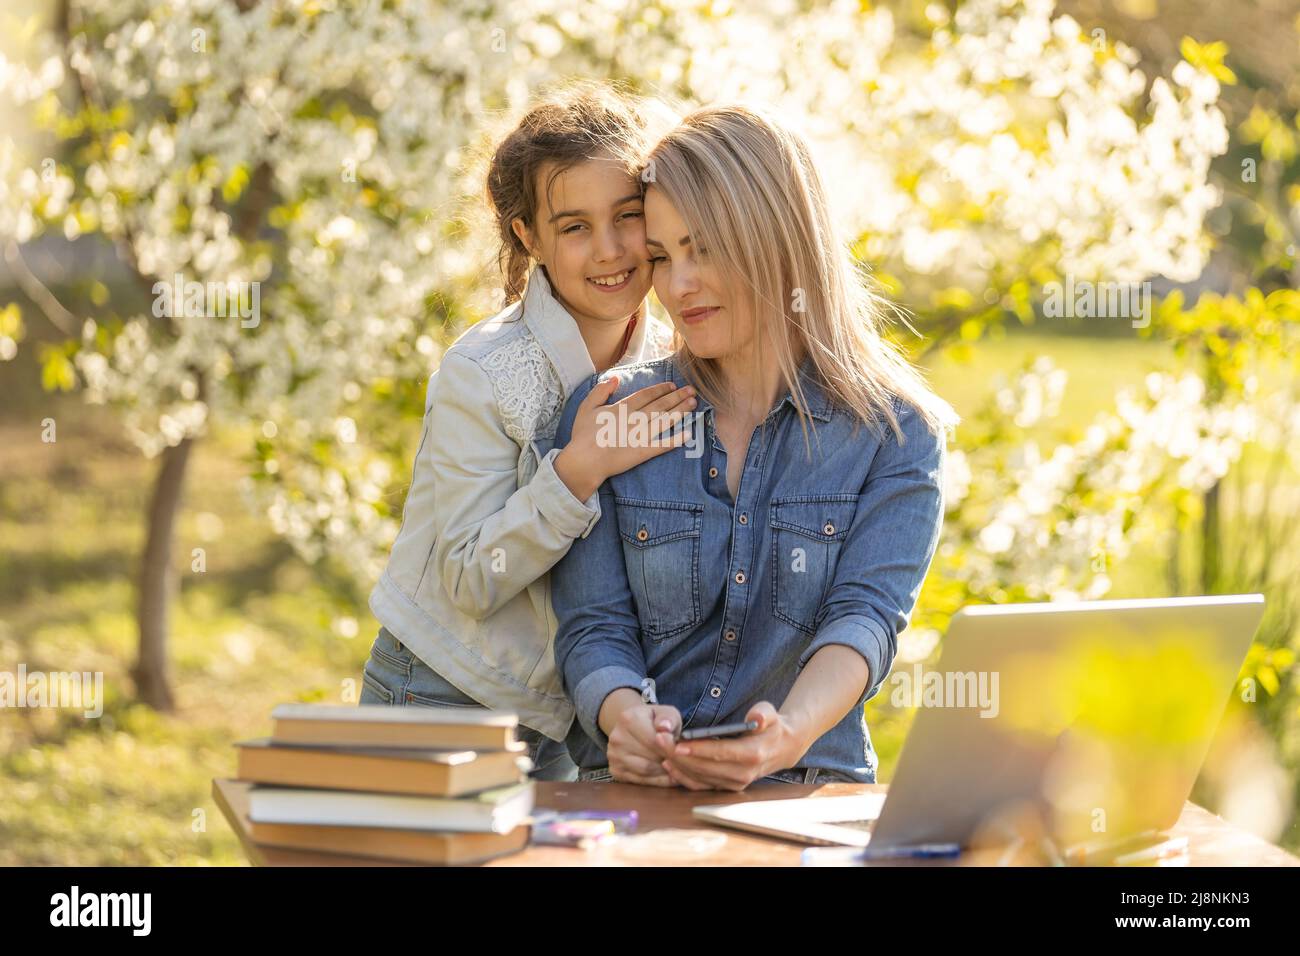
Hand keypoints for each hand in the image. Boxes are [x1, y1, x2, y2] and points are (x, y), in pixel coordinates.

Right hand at [555, 377, 696, 499]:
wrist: (585, 460)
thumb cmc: (583, 435)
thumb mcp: (586, 407)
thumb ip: (600, 391)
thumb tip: (615, 378)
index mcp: (622, 407)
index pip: (647, 395)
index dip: (661, 389)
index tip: (672, 386)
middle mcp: (635, 419)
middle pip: (661, 405)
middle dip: (677, 396)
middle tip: (692, 390)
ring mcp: (641, 435)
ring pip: (665, 420)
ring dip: (681, 411)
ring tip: (694, 404)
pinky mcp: (643, 452)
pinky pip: (663, 445)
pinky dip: (676, 440)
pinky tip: (688, 434)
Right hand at [607, 702, 682, 786]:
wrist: (632, 726)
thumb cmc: (654, 720)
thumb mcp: (666, 712)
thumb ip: (668, 718)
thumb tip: (665, 727)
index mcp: (628, 719)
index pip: (654, 741)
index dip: (671, 749)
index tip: (683, 753)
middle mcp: (617, 738)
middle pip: (650, 757)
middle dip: (669, 761)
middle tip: (683, 763)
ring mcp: (614, 755)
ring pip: (645, 771)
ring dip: (664, 772)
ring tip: (677, 768)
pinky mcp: (615, 770)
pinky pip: (640, 781)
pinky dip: (657, 780)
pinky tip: (668, 775)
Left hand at [660, 702, 807, 791]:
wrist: (781, 749)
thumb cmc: (772, 727)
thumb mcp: (771, 714)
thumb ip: (763, 713)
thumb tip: (756, 718)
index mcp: (753, 754)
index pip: (722, 753)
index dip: (699, 749)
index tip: (679, 744)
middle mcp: (743, 774)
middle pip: (706, 767)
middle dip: (680, 756)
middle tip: (661, 742)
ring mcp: (735, 783)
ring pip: (701, 778)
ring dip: (679, 766)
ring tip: (661, 751)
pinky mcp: (727, 788)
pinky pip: (702, 786)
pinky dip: (684, 778)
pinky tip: (669, 765)